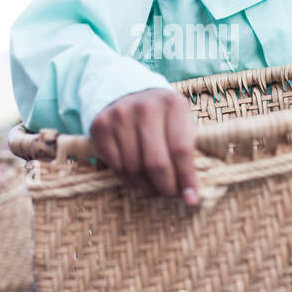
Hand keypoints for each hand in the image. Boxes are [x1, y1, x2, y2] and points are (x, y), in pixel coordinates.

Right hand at [90, 88, 199, 204]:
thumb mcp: (180, 122)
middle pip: (156, 163)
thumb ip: (188, 153)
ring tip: (154, 190)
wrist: (125, 93)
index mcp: (172, 104)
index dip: (186, 178)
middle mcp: (145, 107)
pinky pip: (116, 165)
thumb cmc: (161, 116)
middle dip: (166, 187)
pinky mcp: (100, 126)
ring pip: (134, 168)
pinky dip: (128, 179)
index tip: (191, 198)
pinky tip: (137, 180)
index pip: (181, 150)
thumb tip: (191, 195)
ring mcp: (120, 115)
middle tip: (171, 196)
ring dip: (146, 187)